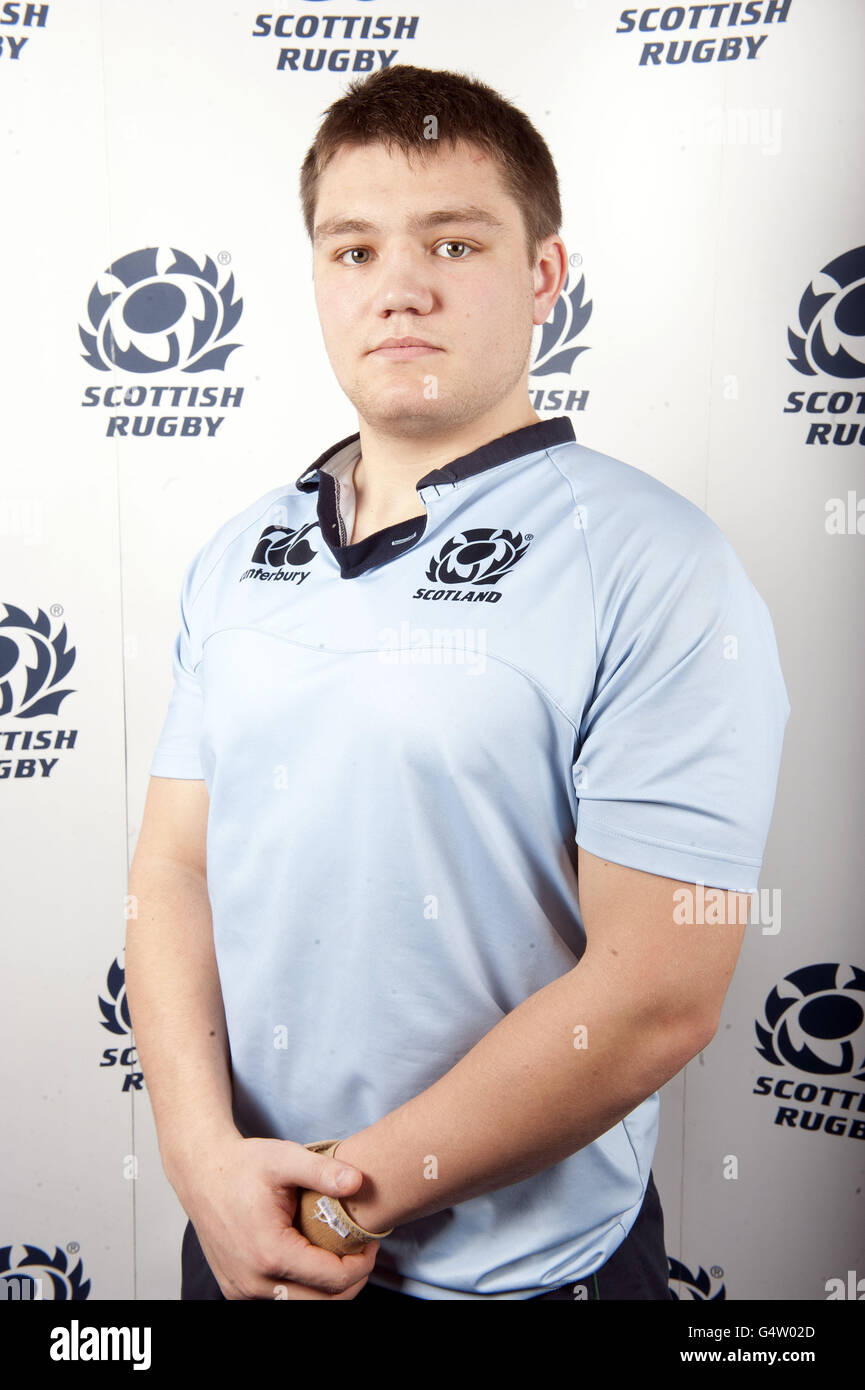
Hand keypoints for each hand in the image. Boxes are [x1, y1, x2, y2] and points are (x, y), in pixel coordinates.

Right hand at [175, 1134, 380, 1299]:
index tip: (371, 1242)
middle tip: (362, 1251)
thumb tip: (358, 1181)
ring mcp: (242, 1289)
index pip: (333, 1279)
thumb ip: (323, 1171)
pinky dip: (303, 1287)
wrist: (200, 1173)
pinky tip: (312, 1259)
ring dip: (326, 1288)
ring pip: (301, 1305)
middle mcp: (254, 1281)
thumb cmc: (242, 1165)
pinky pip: (280, 1300)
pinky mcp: (236, 1289)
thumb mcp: (285, 1158)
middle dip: (350, 1281)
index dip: (361, 1264)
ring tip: (339, 1254)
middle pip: (322, 1303)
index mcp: (271, 1253)